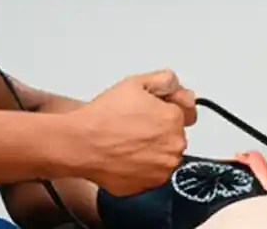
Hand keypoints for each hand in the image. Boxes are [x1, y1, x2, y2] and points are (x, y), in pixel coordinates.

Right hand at [67, 70, 192, 196]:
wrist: (81, 144)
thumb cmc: (103, 117)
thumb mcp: (135, 83)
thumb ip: (165, 80)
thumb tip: (176, 86)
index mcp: (173, 120)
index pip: (186, 112)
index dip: (167, 107)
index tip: (153, 109)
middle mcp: (173, 147)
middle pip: (174, 134)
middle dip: (160, 128)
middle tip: (134, 123)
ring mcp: (161, 169)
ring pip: (163, 155)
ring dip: (152, 149)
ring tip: (126, 140)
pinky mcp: (148, 185)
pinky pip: (150, 173)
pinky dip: (141, 166)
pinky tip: (124, 154)